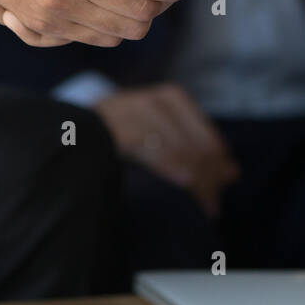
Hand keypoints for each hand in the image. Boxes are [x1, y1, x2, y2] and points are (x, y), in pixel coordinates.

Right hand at [95, 84, 239, 216]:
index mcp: (171, 99)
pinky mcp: (112, 124)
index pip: (204, 135)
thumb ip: (196, 151)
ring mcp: (131, 110)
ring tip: (201, 204)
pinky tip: (182, 181)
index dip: (216, 163)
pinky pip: (148, 145)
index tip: (223, 187)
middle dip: (207, 175)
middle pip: (193, 142)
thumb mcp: (164, 138)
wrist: (71, 129)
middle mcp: (153, 100)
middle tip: (212, 205)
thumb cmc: (124, 136)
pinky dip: (168, 163)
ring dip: (192, 178)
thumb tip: (232, 172)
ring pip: (175, 145)